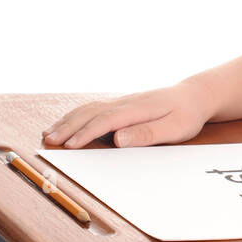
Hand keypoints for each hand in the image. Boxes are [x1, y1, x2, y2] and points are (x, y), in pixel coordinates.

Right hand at [43, 81, 211, 147]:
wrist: (194, 96)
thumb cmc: (186, 115)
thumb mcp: (174, 129)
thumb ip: (146, 133)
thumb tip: (118, 139)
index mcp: (137, 109)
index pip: (105, 121)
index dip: (86, 133)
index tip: (69, 145)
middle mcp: (125, 103)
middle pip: (90, 113)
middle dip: (68, 127)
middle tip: (48, 141)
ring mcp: (122, 102)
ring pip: (89, 109)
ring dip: (68, 120)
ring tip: (49, 133)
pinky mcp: (121, 105)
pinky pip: (94, 108)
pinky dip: (76, 115)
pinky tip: (67, 123)